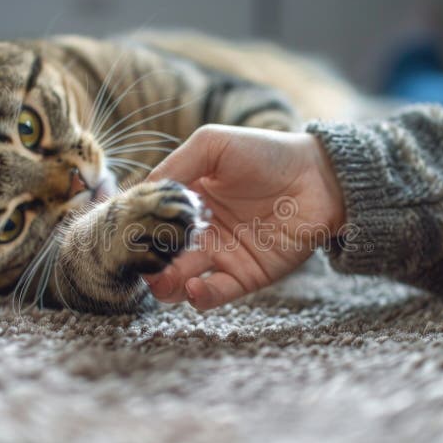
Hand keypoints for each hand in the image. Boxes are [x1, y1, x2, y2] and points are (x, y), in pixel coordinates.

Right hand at [144, 124, 344, 309]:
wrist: (320, 177)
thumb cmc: (266, 153)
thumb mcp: (212, 145)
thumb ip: (175, 166)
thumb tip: (138, 194)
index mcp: (186, 201)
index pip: (150, 220)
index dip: (135, 228)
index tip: (122, 234)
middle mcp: (199, 231)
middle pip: (161, 255)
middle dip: (147, 263)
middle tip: (141, 264)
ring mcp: (221, 255)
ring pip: (181, 280)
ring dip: (166, 284)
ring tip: (161, 280)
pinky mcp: (246, 276)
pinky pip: (216, 293)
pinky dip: (200, 296)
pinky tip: (193, 287)